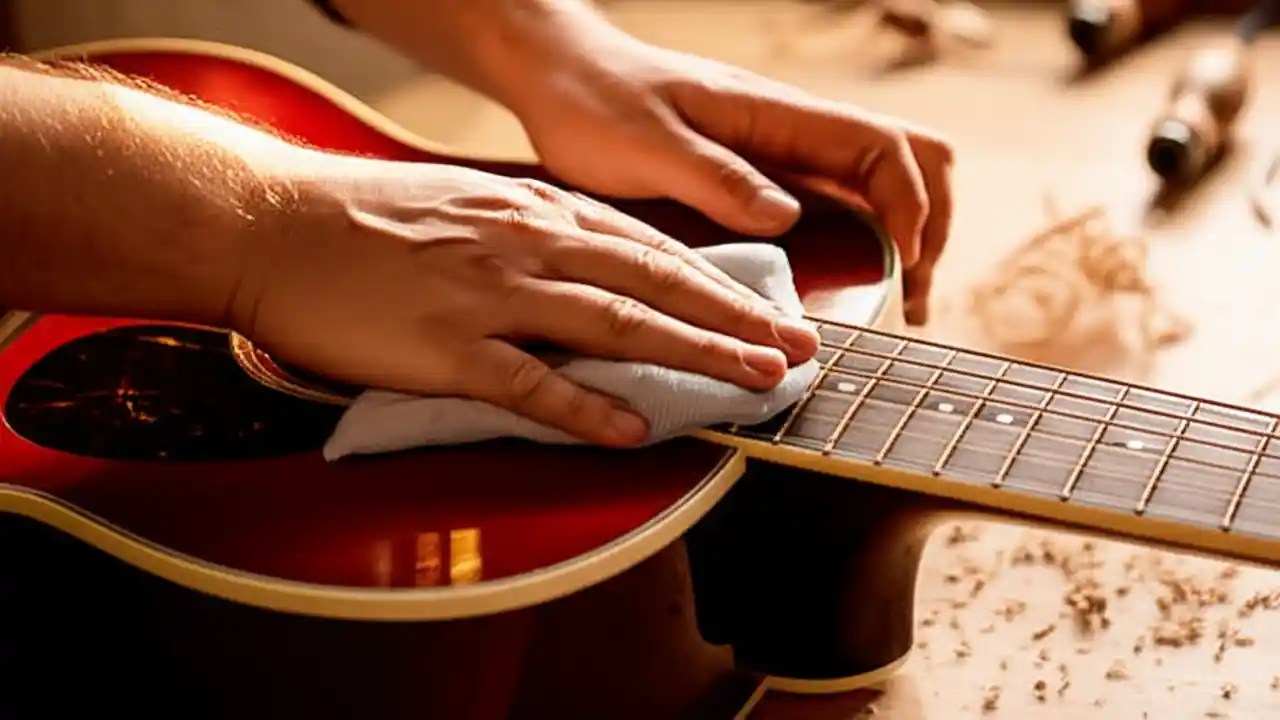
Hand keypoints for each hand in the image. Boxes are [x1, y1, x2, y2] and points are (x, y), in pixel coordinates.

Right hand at [230, 155, 820, 446]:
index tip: (768, 309)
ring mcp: (489, 294)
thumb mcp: (467, 203)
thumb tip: (592, 266)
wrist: (271, 220)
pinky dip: (584, 406)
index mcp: (533, 211)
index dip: (717, 282)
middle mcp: (527, 245)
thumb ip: (533, 231)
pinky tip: (633, 428)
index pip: (648, 247)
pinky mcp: (445, 346)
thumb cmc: (364, 216)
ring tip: (755, 380)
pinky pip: (528, 382)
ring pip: (615, 323)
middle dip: (735, 317)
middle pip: (654, 282)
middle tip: (798, 348)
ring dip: (694, 354)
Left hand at [501, 31, 953, 324]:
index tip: (903, 268)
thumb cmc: (594, 102)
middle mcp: (792, 129)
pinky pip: (837, 199)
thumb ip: (716, 179)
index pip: (883, 148)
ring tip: (894, 298)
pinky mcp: (762, 172)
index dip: (911, 207)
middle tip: (910, 297)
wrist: (561, 74)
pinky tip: (847, 277)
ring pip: (880, 180)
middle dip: (928, 223)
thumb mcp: (647, 147)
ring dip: (902, 234)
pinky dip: (862, 237)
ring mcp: (782, 150)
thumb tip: (786, 219)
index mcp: (775, 114)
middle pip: (909, 158)